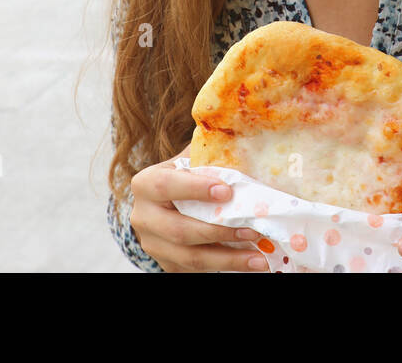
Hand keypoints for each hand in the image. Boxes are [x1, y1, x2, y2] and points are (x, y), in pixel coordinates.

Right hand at [129, 146, 269, 272]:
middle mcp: (142, 217)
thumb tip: (243, 130)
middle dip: (219, 232)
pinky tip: (248, 261)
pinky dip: (224, 267)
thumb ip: (208, 150)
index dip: (195, 189)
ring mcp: (153, 245)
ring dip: (228, 259)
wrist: (166, 203)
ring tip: (259, 257)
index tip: (227, 192)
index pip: (166, 186)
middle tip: (253, 230)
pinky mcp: (167, 264)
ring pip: (190, 258)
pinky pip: (195, 271)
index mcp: (146, 184)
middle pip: (180, 230)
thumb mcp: (190, 159)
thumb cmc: (187, 175)